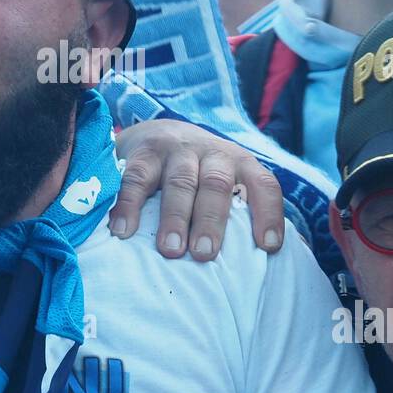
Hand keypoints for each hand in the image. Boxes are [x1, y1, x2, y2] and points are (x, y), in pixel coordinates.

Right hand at [110, 120, 284, 260]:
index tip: (267, 248)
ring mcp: (177, 150)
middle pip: (216, 185)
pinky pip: (136, 178)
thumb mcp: (226, 182)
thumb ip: (241, 213)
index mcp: (240, 164)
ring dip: (175, 217)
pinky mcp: (144, 152)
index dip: (268, 214)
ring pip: (180, 181)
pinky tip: (123, 231)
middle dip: (211, 220)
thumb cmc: (200, 175)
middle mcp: (212, 153)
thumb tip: (268, 261)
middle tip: (204, 253)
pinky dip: (129, 205)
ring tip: (171, 250)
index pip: (263, 185)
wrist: (159, 131)